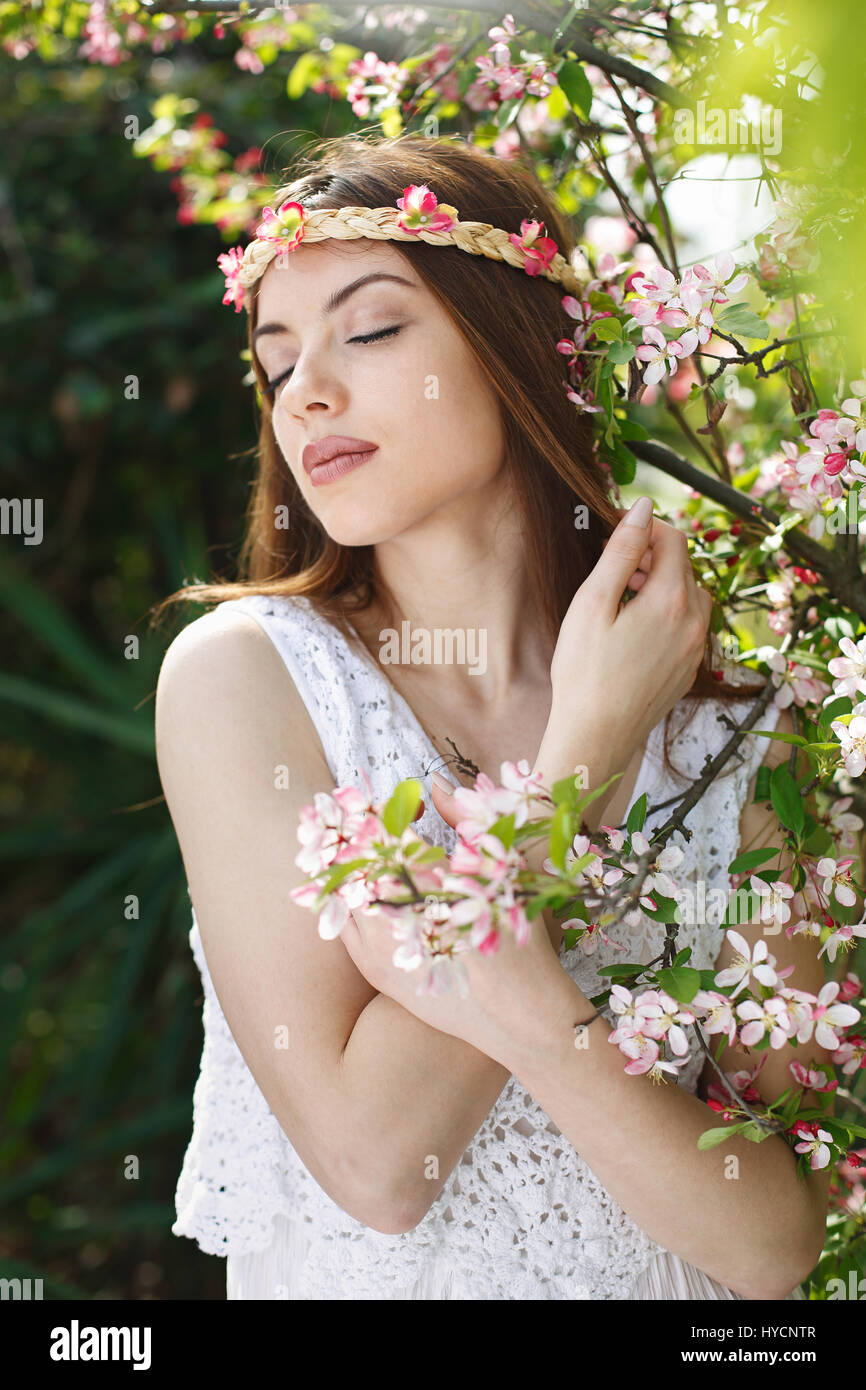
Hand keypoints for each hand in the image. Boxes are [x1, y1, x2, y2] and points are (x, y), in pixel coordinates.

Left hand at [338, 785, 567, 1062]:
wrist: (521, 1017)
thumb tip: (437, 782)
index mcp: (426, 884)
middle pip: (351, 858)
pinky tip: (364, 885)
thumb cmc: (521, 938)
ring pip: (341, 890)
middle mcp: (392, 917)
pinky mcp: (374, 971)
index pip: (379, 832)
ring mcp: (376, 947)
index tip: (394, 799)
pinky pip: (343, 923)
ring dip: (348, 863)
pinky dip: (346, 897)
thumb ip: (467, 820)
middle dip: (357, 833)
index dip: (378, 809)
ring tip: (365, 847)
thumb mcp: (504, 870)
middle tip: (371, 817)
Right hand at [548, 495, 712, 765]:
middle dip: (651, 556)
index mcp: (672, 600)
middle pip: (684, 567)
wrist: (596, 736)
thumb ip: (622, 551)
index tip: (614, 536)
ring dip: (661, 585)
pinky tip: (633, 630)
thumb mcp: (594, 603)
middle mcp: (694, 623)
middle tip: (611, 568)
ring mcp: (695, 650)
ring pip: (689, 596)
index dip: (645, 528)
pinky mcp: (688, 671)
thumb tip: (643, 508)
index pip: (674, 539)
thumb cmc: (585, 672)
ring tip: (623, 598)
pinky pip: (686, 626)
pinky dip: (666, 614)